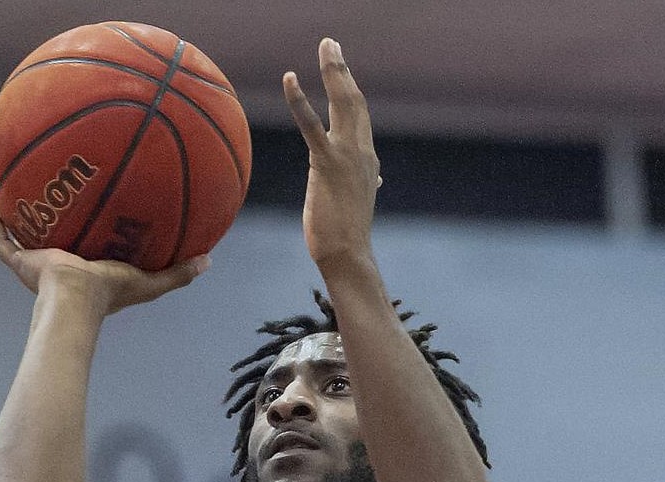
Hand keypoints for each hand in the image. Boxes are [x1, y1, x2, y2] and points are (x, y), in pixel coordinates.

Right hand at [0, 203, 206, 313]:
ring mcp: (37, 264)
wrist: (75, 299)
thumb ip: (179, 272)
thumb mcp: (150, 280)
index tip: (95, 211)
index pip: (89, 249)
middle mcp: (60, 266)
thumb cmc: (110, 293)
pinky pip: (1, 241)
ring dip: (18, 220)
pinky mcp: (20, 262)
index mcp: (87, 270)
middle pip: (53, 241)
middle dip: (52, 222)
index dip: (91, 234)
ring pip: (22, 240)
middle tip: (55, 194)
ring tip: (16, 192)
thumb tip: (210, 260)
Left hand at [284, 38, 380, 269]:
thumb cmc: (346, 235)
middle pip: (354, 99)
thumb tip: (375, 179)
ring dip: (333, 71)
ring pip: (343, 103)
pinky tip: (289, 78)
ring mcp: (348, 156)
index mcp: (367, 159)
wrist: (348, 256)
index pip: (358, 115)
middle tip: (330, 44)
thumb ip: (362, 183)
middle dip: (342, 69)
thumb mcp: (355, 202)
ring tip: (326, 46)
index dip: (348, 87)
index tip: (340, 67)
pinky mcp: (327, 164)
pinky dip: (300, 100)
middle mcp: (362, 151)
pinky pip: (312, 126)